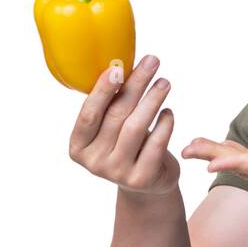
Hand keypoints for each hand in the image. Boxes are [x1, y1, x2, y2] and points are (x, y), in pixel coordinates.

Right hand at [68, 55, 179, 195]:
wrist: (147, 184)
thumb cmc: (127, 145)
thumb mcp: (112, 129)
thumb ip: (110, 105)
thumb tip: (120, 64)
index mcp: (78, 147)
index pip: (88, 114)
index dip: (102, 91)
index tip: (117, 68)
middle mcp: (94, 162)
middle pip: (116, 116)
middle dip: (136, 85)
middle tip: (152, 62)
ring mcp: (117, 173)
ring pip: (136, 127)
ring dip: (152, 100)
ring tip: (164, 82)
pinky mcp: (142, 178)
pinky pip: (156, 143)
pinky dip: (165, 124)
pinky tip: (169, 112)